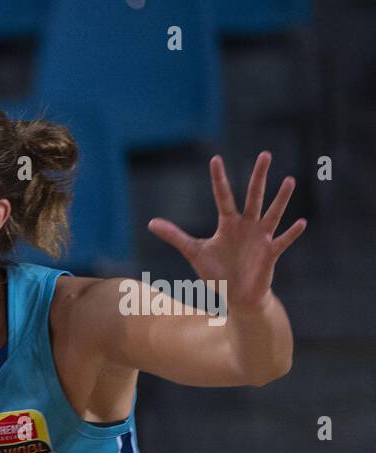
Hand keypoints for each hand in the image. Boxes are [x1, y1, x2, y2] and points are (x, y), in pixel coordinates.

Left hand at [148, 152, 306, 309]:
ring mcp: (260, 238)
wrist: (236, 296)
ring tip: (288, 180)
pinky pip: (283, 241)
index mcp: (229, 224)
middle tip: (265, 154)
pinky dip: (292, 233)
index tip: (215, 159)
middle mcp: (247, 226)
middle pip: (252, 197)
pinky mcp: (270, 254)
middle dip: (258, 177)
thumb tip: (151, 223)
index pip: (223, 196)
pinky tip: (301, 222)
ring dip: (280, 199)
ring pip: (272, 214)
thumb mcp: (194, 252)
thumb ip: (175, 236)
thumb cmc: (217, 272)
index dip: (219, 179)